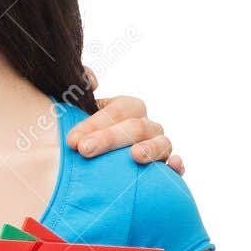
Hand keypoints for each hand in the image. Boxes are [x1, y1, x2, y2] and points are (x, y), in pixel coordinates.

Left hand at [69, 67, 183, 173]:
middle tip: (84, 150)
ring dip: (149, 149)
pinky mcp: (165, 170)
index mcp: (127, 109)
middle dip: (109, 138)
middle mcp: (146, 126)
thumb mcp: (76, 111)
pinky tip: (172, 165)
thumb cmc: (84, 137)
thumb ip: (80, 85)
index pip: (118, 110)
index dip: (95, 123)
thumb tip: (92, 80)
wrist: (91, 165)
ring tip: (134, 156)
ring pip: (161, 144)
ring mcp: (158, 147)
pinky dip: (177, 166)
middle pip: (136, 127)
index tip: (72, 140)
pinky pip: (177, 167)